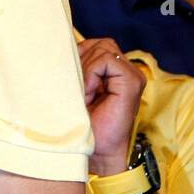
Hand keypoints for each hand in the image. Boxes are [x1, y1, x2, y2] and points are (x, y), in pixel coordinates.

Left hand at [79, 37, 145, 174]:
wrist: (95, 150)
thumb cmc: (83, 122)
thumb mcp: (75, 88)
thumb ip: (77, 66)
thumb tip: (60, 44)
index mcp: (114, 71)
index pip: (95, 44)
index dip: (78, 55)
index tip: (71, 79)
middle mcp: (127, 70)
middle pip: (99, 43)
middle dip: (81, 61)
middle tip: (78, 89)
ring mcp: (133, 75)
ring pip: (102, 48)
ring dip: (86, 69)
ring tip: (84, 93)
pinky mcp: (133, 82)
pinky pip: (107, 60)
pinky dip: (92, 74)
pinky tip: (89, 93)